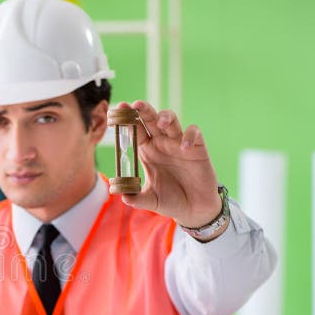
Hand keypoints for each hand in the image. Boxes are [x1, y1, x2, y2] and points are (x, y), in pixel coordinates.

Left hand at [111, 100, 223, 230]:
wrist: (194, 209)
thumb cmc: (171, 200)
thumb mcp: (150, 200)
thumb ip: (135, 197)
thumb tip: (118, 193)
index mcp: (147, 151)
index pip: (135, 130)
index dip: (126, 120)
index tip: (117, 110)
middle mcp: (161, 143)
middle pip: (151, 120)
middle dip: (144, 110)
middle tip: (135, 105)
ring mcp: (179, 144)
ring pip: (172, 121)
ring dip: (166, 118)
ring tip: (161, 122)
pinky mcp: (197, 148)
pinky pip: (194, 134)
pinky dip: (190, 137)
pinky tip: (184, 147)